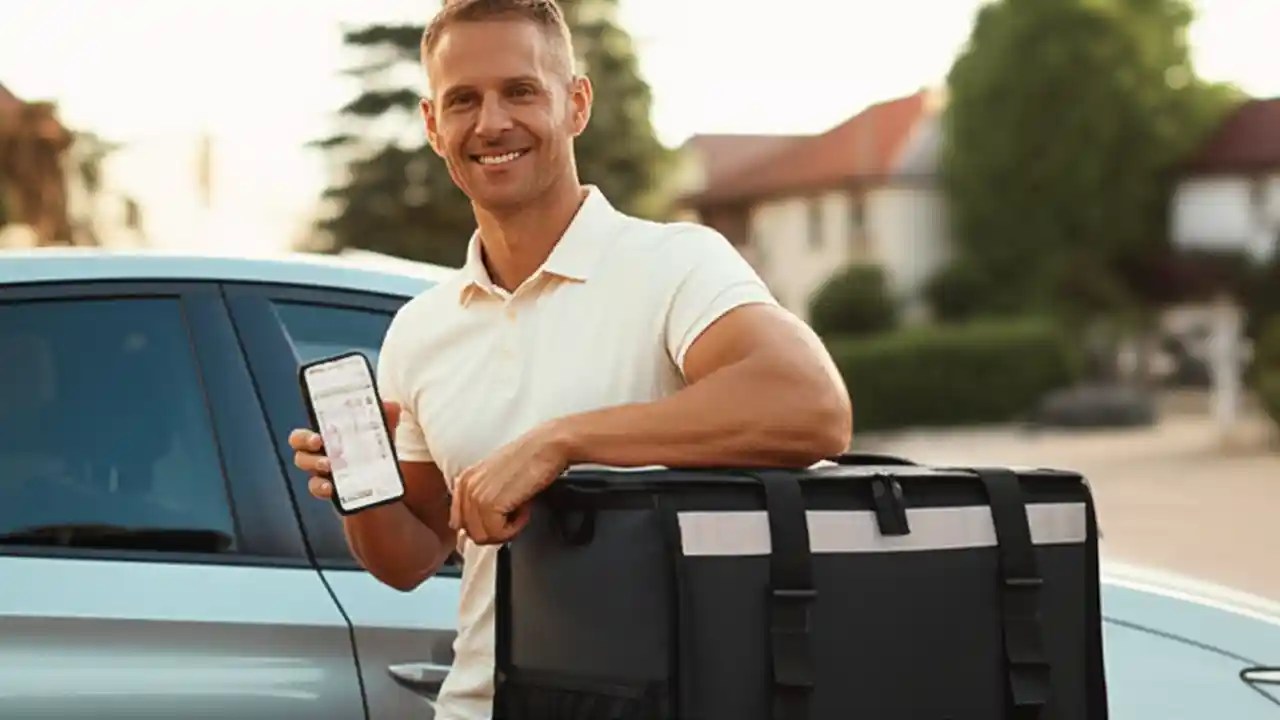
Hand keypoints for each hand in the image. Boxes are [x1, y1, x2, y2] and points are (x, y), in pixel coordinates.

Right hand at [289, 401, 401, 500]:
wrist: (383, 486)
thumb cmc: (373, 453)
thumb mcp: (381, 436)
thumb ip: (385, 419)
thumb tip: (392, 406)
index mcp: (326, 440)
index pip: (303, 436)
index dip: (304, 436)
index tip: (318, 435)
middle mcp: (319, 456)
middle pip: (300, 451)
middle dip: (305, 444)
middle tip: (319, 443)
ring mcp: (322, 475)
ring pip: (307, 470)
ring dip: (315, 464)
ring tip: (330, 465)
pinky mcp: (330, 491)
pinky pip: (317, 489)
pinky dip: (322, 487)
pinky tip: (331, 487)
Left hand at [450, 423, 569, 544]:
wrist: (548, 446)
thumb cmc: (531, 459)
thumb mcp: (498, 478)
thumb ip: (483, 498)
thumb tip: (481, 526)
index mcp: (464, 480)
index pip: (460, 522)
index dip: (484, 526)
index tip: (502, 518)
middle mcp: (465, 486)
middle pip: (472, 533)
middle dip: (496, 531)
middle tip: (514, 514)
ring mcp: (475, 495)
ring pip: (484, 536)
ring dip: (507, 529)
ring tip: (520, 508)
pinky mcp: (489, 504)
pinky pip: (498, 534)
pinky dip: (515, 527)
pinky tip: (524, 508)